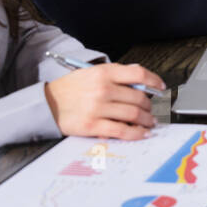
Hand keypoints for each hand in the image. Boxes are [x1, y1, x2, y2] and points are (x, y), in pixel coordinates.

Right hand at [44, 63, 161, 139]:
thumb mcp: (91, 73)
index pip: (138, 74)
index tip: (161, 87)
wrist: (46, 104)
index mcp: (103, 73)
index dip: (154, 80)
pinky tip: (142, 133)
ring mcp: (98, 108)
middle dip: (149, 106)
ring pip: (133, 114)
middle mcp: (103, 89)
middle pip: (139, 97)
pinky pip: (122, 130)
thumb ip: (115, 75)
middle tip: (151, 110)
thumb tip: (141, 81)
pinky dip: (136, 133)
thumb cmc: (70, 89)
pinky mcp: (93, 125)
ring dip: (146, 120)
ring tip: (149, 122)